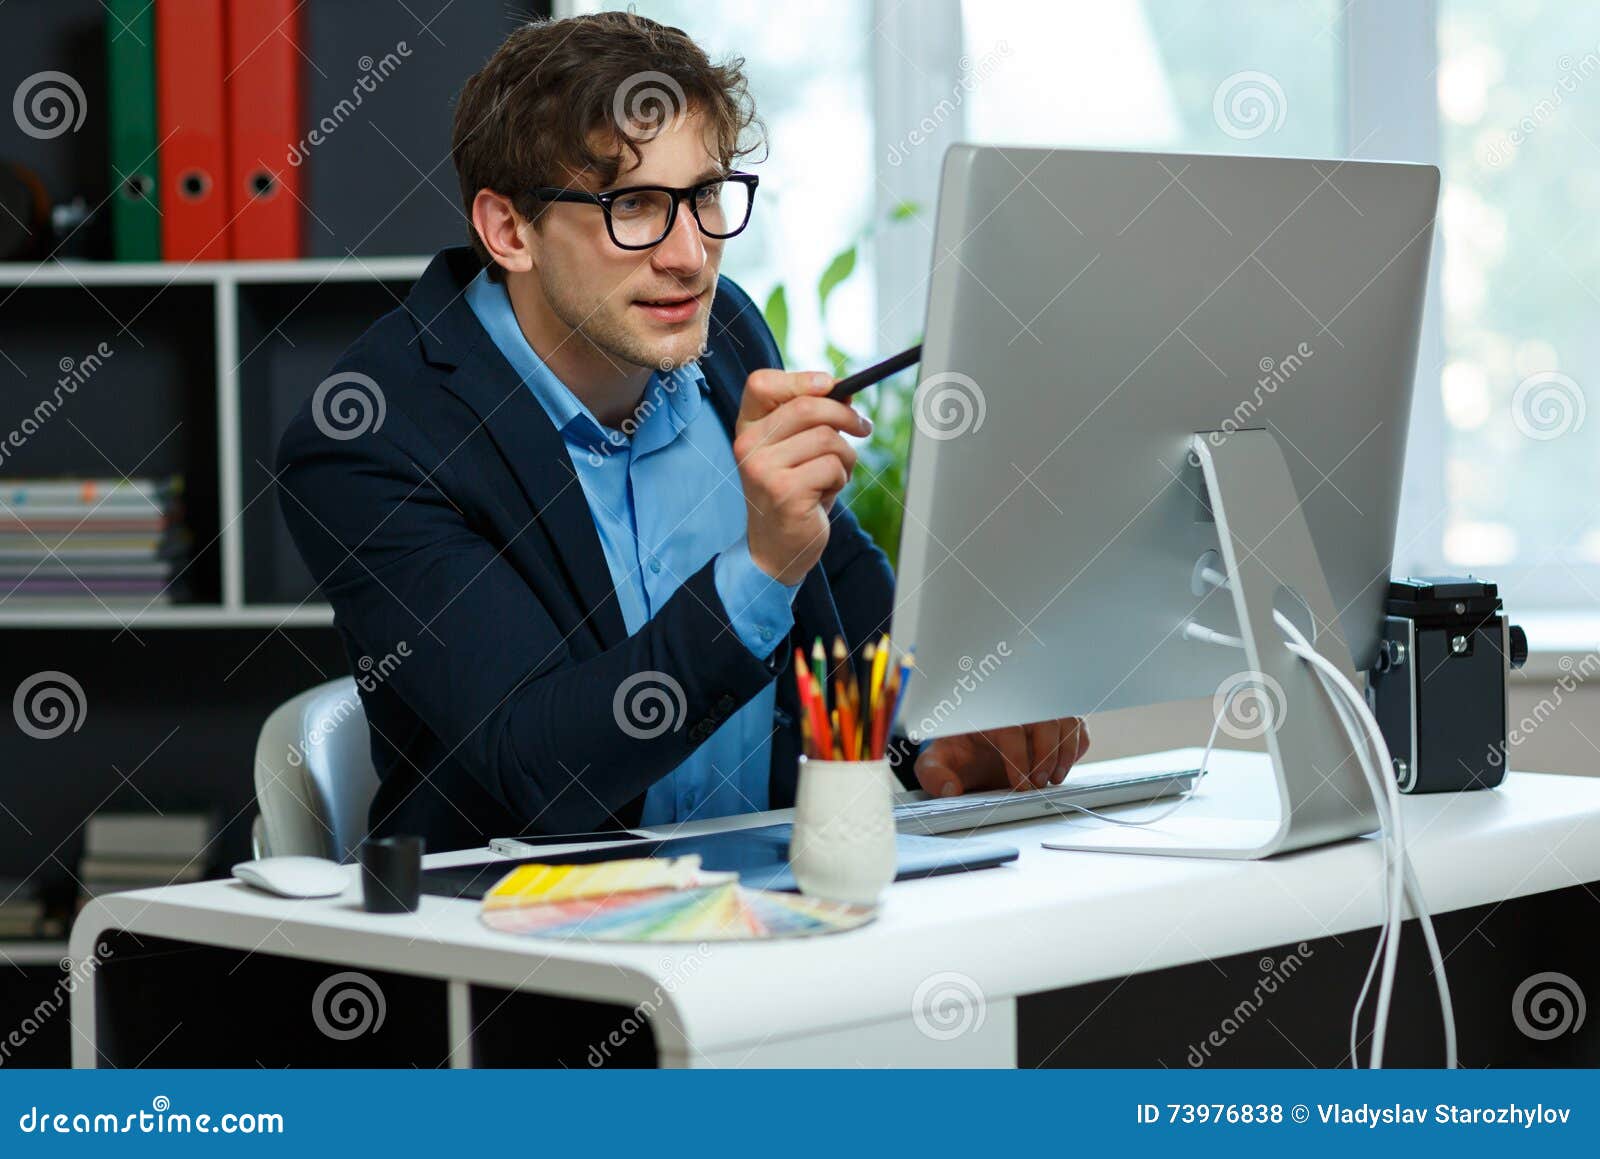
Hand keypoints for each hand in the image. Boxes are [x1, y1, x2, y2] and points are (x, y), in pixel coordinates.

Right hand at [734, 369, 872, 584]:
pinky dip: (840, 478)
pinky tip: (824, 494)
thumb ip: (813, 418)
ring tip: (833, 475)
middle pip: (807, 406)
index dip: (800, 379)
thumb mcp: (797, 448)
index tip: (831, 386)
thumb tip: (845, 391)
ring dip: (845, 456)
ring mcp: (762, 469)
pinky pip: (833, 466)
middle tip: (863, 427)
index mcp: (747, 427)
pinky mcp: (785, 492)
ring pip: (827, 438)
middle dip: (845, 416)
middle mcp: (748, 445)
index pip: (761, 383)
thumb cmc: (793, 491)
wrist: (777, 547)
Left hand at [914, 717, 1090, 796]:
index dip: (1019, 757)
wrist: (974, 746)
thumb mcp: (937, 762)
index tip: (1021, 785)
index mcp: (987, 710)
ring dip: (1064, 754)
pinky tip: (1061, 769)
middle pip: (1045, 720)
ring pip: (1067, 721)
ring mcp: (1040, 709)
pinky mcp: (1058, 718)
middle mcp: (1018, 704)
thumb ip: (934, 775)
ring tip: (1052, 780)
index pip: (1010, 726)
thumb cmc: (957, 750)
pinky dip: (1076, 749)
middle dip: (1045, 756)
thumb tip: (949, 788)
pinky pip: (1079, 728)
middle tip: (1038, 785)